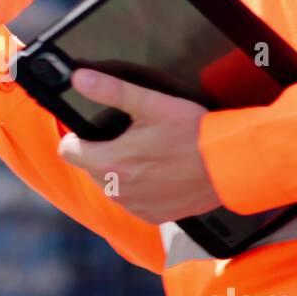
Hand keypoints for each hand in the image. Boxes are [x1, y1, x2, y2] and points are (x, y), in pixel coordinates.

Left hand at [57, 69, 221, 223]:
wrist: (229, 166)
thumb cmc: (193, 134)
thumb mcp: (151, 104)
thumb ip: (111, 91)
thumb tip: (80, 79)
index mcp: (110, 163)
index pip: (67, 152)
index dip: (76, 137)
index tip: (91, 131)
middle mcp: (117, 191)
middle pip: (90, 167)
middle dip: (103, 152)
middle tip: (131, 137)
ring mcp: (134, 206)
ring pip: (110, 185)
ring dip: (120, 171)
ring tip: (148, 154)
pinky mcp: (152, 216)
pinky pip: (132, 201)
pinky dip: (140, 188)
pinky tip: (159, 173)